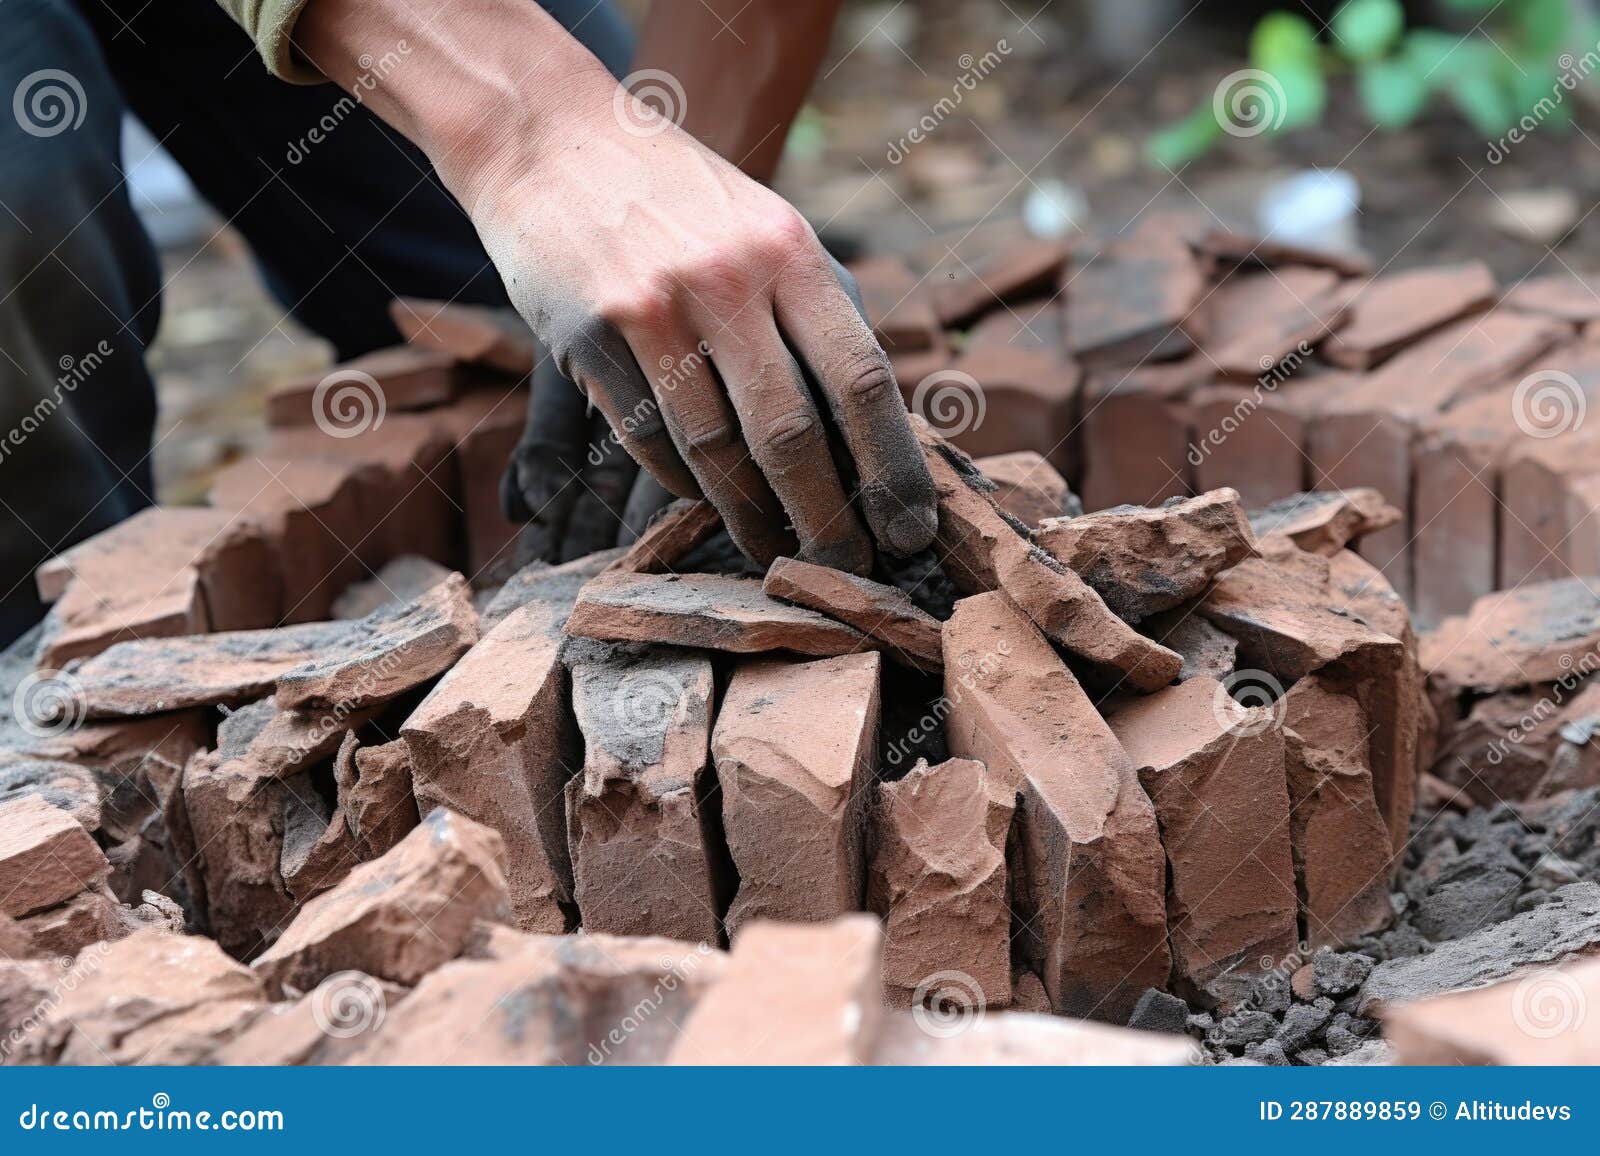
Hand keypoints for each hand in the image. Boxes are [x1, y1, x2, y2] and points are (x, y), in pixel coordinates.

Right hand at [298, 0, 935, 570]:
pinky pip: (648, 438)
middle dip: (825, 517)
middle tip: (845, 568)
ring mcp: (655, 305)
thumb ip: (819, 314)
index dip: (891, 468)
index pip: (863, 378)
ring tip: (772, 551)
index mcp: (793, 251)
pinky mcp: (591, 333)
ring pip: (714, 448)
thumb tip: (879, 428)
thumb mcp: (768, 230)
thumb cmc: (679, 199)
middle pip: (791, 431)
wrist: (551, 133)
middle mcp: (730, 276)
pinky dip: (681, 481)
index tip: (908, 533)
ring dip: (748, 516)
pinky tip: (703, 499)